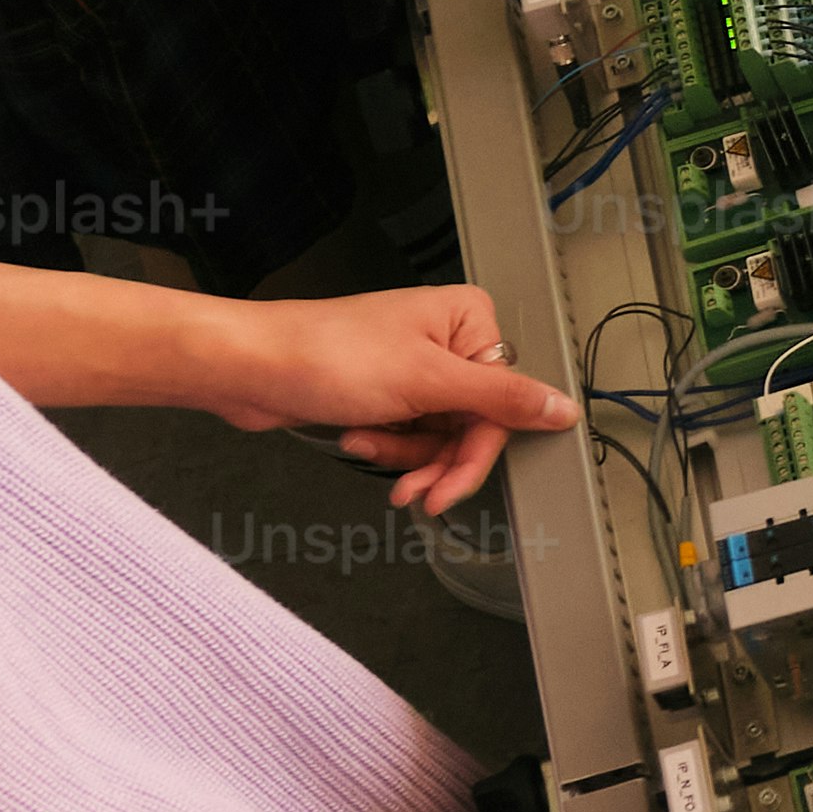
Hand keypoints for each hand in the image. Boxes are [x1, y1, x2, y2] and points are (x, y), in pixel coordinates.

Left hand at [187, 281, 576, 514]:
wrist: (250, 367)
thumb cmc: (324, 353)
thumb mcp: (427, 381)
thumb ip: (502, 398)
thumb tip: (562, 407)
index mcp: (468, 321)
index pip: (502, 401)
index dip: (478, 448)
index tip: (455, 484)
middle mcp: (445, 341)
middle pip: (472, 424)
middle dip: (437, 459)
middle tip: (419, 491)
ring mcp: (414, 368)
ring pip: (440, 437)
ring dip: (407, 454)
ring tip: (372, 450)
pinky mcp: (387, 391)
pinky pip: (410, 435)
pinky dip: (387, 445)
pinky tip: (359, 437)